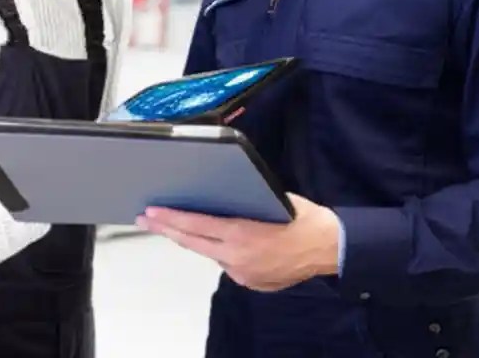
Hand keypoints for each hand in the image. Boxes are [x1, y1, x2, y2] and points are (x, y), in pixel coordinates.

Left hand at [136, 193, 341, 291]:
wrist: (332, 248)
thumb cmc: (305, 219)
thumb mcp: (271, 200)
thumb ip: (242, 203)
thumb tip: (217, 197)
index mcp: (242, 235)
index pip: (196, 226)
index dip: (170, 218)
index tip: (151, 212)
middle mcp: (238, 258)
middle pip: (192, 242)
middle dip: (166, 229)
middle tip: (146, 219)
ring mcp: (243, 273)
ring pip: (209, 253)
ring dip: (192, 239)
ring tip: (173, 225)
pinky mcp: (251, 282)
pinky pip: (226, 263)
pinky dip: (219, 250)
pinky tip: (215, 240)